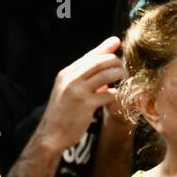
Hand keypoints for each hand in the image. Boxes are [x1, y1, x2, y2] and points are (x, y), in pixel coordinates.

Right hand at [38, 37, 125, 151]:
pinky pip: (109, 94)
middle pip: (99, 61)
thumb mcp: (68, 92)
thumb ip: (84, 81)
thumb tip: (106, 74)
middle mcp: (70, 79)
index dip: (104, 48)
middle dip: (115, 62)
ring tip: (125, 79)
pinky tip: (118, 97)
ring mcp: (77, 91)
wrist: (51, 135)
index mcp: (66, 74)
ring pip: (106, 75)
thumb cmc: (63, 114)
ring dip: (119, 75)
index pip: (89, 56)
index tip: (116, 41)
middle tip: (124, 68)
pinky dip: (116, 94)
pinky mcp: (85, 104)